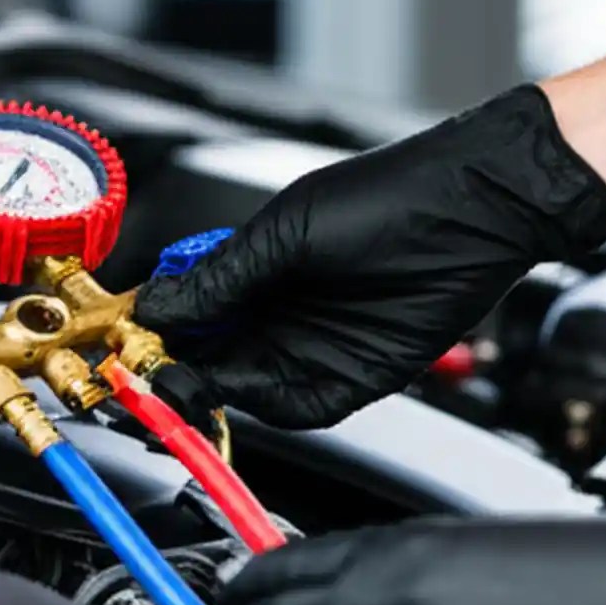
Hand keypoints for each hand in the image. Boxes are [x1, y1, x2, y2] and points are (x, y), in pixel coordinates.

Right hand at [134, 85, 605, 428]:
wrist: (477, 208)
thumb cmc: (389, 197)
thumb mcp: (289, 232)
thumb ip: (224, 277)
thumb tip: (157, 304)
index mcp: (251, 267)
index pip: (186, 313)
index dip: (155, 334)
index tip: (128, 349)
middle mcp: (276, 309)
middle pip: (209, 358)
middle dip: (177, 375)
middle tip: (154, 384)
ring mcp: (313, 343)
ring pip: (248, 388)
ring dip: (221, 395)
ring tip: (201, 388)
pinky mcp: (355, 374)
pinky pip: (304, 405)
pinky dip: (280, 407)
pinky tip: (264, 391)